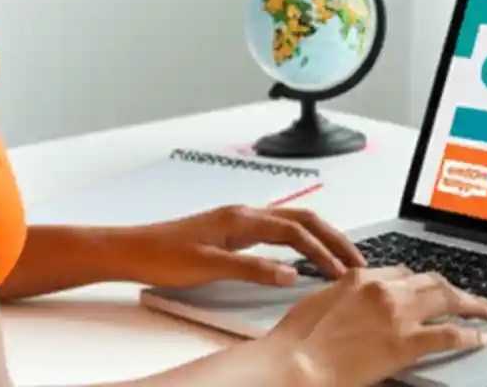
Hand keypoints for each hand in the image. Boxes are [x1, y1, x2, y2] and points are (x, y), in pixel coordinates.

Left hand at [112, 205, 366, 288]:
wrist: (129, 250)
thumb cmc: (161, 255)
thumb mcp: (209, 267)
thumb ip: (253, 269)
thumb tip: (291, 273)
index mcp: (242, 219)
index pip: (296, 231)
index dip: (323, 251)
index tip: (342, 271)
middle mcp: (244, 214)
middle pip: (303, 219)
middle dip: (334, 237)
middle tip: (357, 258)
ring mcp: (238, 221)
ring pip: (292, 222)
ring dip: (319, 237)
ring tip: (339, 255)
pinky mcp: (231, 231)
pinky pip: (277, 230)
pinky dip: (299, 240)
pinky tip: (302, 254)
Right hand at [269, 266, 486, 386]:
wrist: (294, 364)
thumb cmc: (297, 340)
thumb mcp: (320, 302)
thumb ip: (345, 294)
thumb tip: (357, 299)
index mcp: (361, 276)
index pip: (402, 272)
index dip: (420, 283)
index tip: (429, 291)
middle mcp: (385, 289)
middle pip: (431, 281)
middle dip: (454, 290)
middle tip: (471, 299)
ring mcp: (398, 315)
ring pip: (447, 299)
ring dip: (472, 304)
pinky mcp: (406, 343)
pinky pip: (449, 334)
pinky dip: (470, 334)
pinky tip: (480, 338)